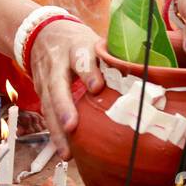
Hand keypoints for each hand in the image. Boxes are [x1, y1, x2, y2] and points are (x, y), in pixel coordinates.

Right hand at [27, 19, 103, 160]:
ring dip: (56, 129)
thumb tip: (145, 76)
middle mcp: (57, 63)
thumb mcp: (94, 41)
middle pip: (57, 85)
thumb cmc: (79, 42)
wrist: (43, 33)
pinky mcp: (40, 91)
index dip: (88, 72)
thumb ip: (111, 58)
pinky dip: (54, 134)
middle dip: (63, 106)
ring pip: (47, 105)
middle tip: (71, 126)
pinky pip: (46, 114)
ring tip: (67, 151)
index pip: (81, 58)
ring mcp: (45, 78)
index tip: (96, 87)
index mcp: (76, 47)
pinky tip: (64, 150)